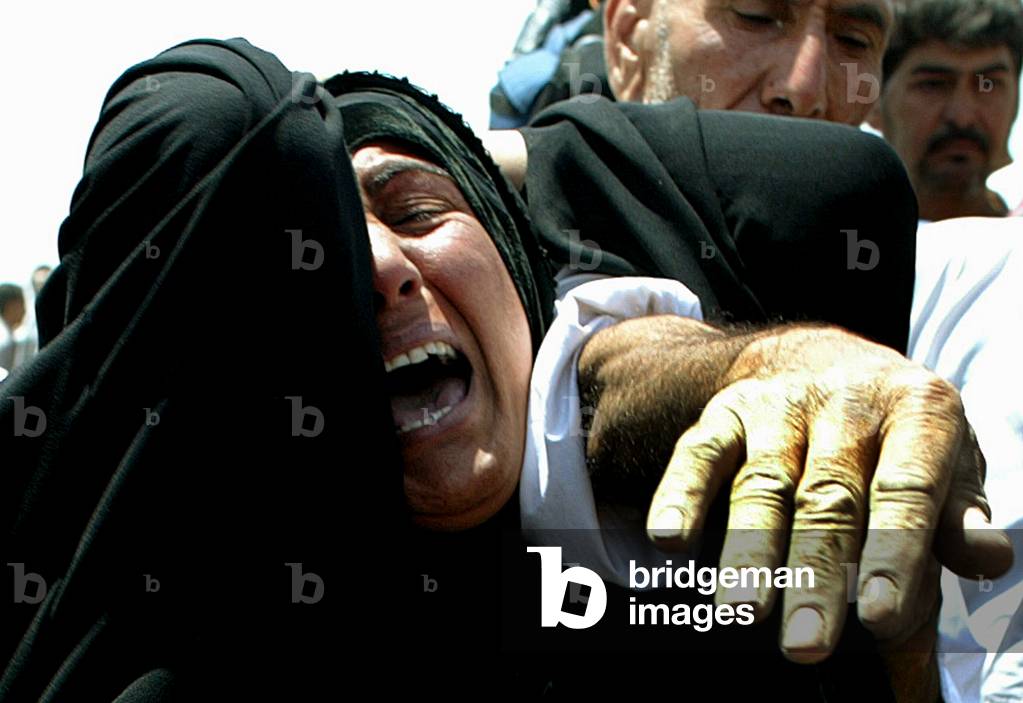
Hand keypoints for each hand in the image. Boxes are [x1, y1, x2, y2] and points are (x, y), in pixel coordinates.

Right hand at [643, 325, 1012, 661]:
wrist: (819, 356)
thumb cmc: (893, 432)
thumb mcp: (948, 460)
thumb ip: (960, 514)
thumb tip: (986, 557)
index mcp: (917, 410)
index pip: (906, 489)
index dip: (891, 553)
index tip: (879, 615)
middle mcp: (845, 401)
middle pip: (827, 497)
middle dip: (814, 573)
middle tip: (806, 642)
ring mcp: (779, 405)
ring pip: (761, 483)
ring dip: (748, 550)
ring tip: (741, 611)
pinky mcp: (726, 411)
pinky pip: (699, 452)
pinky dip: (680, 495)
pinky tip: (670, 540)